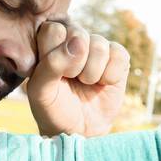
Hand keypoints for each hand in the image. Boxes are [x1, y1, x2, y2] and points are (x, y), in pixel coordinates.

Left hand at [26, 20, 129, 136]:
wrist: (79, 130)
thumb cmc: (54, 109)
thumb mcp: (41, 91)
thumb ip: (51, 65)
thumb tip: (79, 43)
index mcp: (49, 42)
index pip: (53, 30)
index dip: (54, 54)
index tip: (53, 75)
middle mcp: (74, 39)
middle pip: (78, 34)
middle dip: (74, 65)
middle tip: (71, 80)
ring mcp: (97, 47)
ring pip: (99, 45)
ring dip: (92, 73)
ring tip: (86, 83)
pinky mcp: (118, 56)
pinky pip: (119, 55)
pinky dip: (110, 76)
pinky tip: (103, 84)